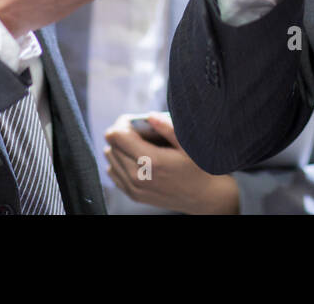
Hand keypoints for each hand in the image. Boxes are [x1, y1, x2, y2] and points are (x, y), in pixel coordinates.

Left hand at [104, 113, 239, 213]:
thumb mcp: (187, 145)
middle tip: (140, 131)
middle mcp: (137, 176)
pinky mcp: (133, 195)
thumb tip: (149, 116)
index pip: (116, 136)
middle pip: (111, 146)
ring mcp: (134, 188)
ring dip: (120, 148)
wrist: (203, 197)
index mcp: (150, 161)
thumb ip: (166, 128)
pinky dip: (120, 162)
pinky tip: (136, 159)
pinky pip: (113, 173)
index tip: (134, 121)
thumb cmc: (198, 169)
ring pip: (110, 159)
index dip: (122, 123)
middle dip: (122, 134)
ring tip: (140, 145)